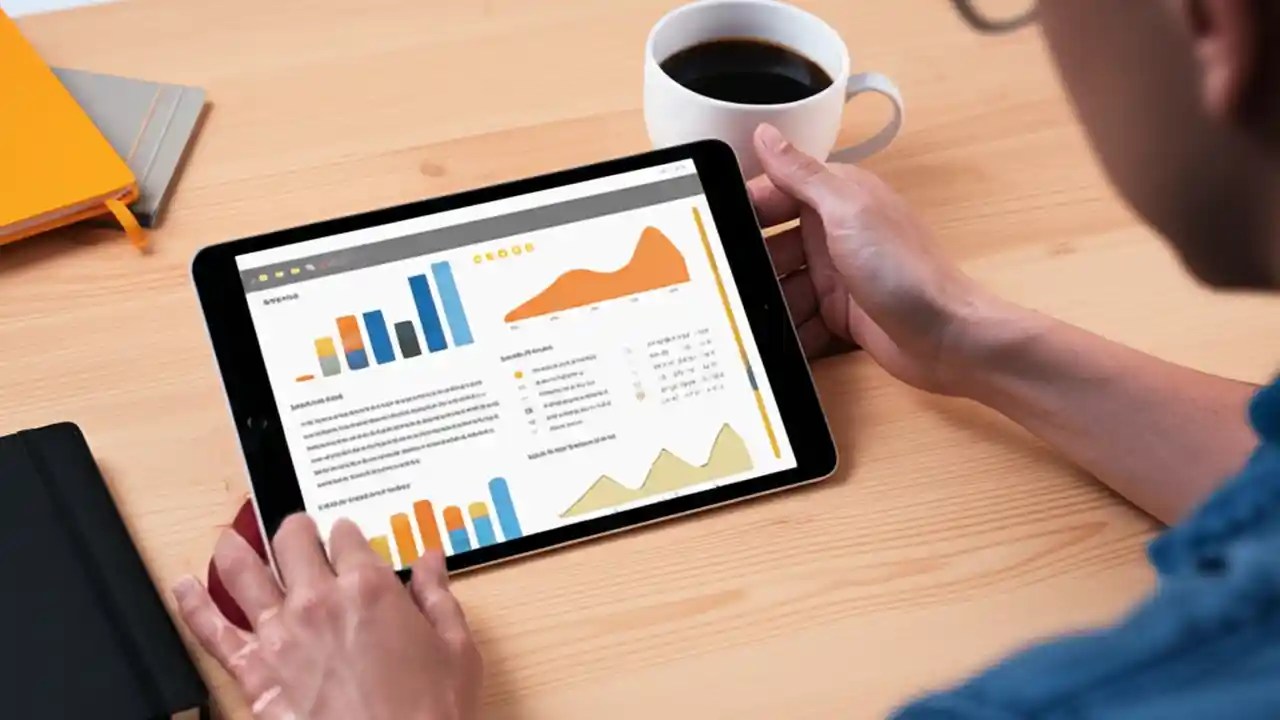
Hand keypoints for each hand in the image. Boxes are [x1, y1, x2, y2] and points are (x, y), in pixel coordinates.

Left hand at [172, 515, 482, 719]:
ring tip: (230, 537)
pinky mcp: (255, 671)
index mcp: (370, 588)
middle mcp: (318, 601)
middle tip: (296, 528)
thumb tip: (430, 563)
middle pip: (292, 542)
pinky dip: (193, 604)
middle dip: (295, 529)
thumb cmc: (428, 713)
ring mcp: (281, 634)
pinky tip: (183, 588)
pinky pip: (212, 630)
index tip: (347, 536)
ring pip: (243, 571)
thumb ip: (437, 596)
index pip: (348, 537)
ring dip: (236, 548)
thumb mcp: (455, 648)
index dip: (347, 532)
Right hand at [749, 123, 1021, 394]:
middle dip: (750, 268)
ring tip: (750, 321)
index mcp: (836, 199)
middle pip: (771, 247)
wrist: (950, 339)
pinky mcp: (840, 315)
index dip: (744, 212)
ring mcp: (837, 277)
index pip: (773, 195)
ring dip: (768, 306)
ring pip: (781, 287)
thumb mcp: (846, 212)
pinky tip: (776, 345)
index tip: (711, 230)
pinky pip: (799, 321)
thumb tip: (765, 134)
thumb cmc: (907, 272)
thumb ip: (802, 174)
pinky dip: (788, 334)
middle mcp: (834, 235)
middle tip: (724, 286)